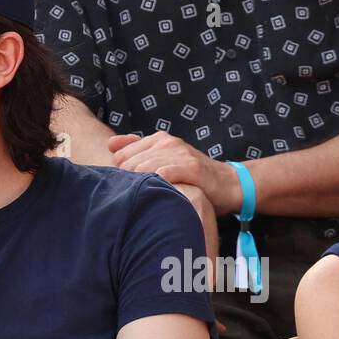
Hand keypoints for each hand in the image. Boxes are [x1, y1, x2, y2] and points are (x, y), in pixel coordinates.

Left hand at [109, 132, 242, 214]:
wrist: (228, 183)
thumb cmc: (192, 176)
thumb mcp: (165, 159)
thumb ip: (138, 150)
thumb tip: (110, 144)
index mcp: (158, 138)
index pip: (121, 154)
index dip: (120, 174)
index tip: (127, 188)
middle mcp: (168, 142)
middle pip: (130, 163)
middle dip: (128, 182)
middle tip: (134, 198)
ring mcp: (180, 153)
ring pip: (144, 168)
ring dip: (141, 185)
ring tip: (144, 200)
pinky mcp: (191, 167)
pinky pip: (164, 174)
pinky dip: (157, 185)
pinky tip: (158, 195)